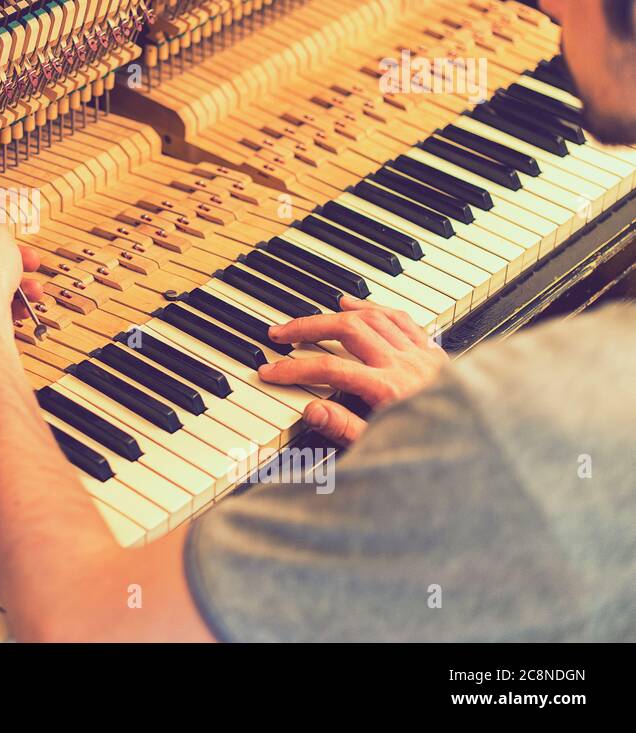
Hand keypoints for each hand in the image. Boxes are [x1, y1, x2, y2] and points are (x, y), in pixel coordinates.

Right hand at [257, 296, 447, 444]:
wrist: (484, 442)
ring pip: (373, 318)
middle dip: (309, 327)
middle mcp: (404, 365)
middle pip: (347, 330)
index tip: (270, 370)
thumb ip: (346, 428)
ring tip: (313, 315)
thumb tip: (311, 409)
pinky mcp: (434, 353)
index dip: (294, 368)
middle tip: (281, 333)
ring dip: (338, 313)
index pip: (329, 369)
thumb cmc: (435, 447)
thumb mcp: (385, 447)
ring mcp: (420, 355)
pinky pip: (402, 319)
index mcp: (388, 390)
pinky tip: (359, 308)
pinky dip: (375, 310)